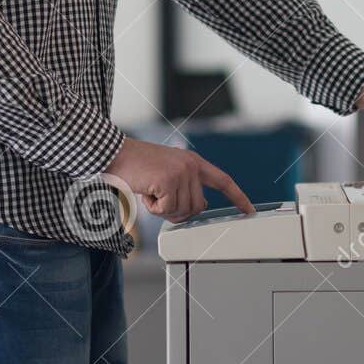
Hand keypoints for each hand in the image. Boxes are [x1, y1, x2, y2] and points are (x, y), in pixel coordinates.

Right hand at [106, 136, 254, 222]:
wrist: (114, 153)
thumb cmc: (135, 166)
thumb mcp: (167, 173)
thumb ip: (184, 187)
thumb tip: (195, 209)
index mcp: (193, 162)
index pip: (223, 181)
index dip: (238, 197)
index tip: (249, 209)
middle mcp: (191, 166)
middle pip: (198, 207)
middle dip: (178, 211)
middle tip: (160, 199)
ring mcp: (181, 172)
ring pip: (182, 211)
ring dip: (162, 209)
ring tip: (150, 190)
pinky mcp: (168, 181)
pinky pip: (166, 210)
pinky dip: (152, 207)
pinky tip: (145, 191)